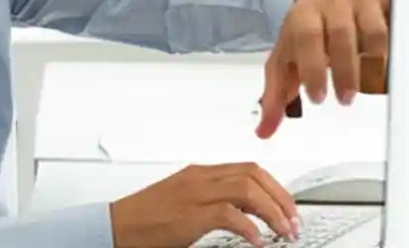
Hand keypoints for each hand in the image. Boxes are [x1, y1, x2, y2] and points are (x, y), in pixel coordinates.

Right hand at [109, 163, 298, 247]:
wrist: (115, 226)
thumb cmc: (145, 219)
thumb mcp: (183, 202)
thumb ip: (212, 201)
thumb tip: (247, 214)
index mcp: (199, 173)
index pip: (248, 169)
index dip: (275, 187)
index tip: (288, 207)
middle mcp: (199, 178)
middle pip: (253, 174)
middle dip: (281, 197)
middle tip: (293, 221)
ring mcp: (194, 194)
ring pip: (247, 189)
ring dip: (272, 211)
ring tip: (283, 231)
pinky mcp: (189, 215)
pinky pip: (229, 214)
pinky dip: (249, 227)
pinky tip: (257, 240)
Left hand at [256, 0, 390, 138]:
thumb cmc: (308, 30)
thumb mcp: (286, 57)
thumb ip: (275, 95)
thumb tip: (264, 132)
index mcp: (303, 16)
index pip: (306, 37)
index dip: (312, 68)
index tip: (318, 98)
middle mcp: (332, 4)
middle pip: (340, 34)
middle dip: (344, 70)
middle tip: (345, 100)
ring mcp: (361, 0)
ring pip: (373, 30)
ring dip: (375, 62)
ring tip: (373, 87)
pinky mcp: (386, 0)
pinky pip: (397, 23)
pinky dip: (400, 44)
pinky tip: (400, 65)